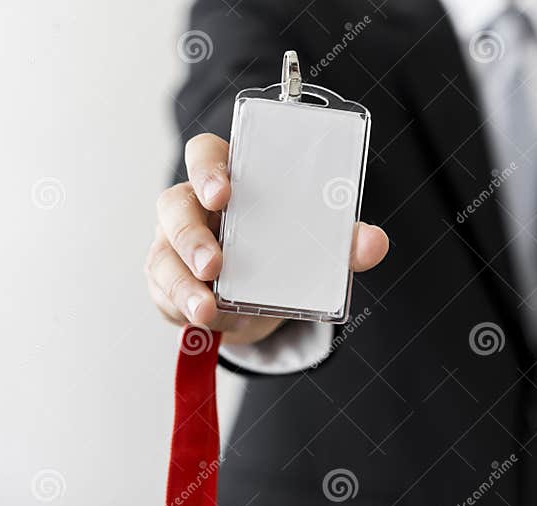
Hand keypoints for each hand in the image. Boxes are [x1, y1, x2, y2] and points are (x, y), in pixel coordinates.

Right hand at [146, 133, 388, 344]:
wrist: (255, 300)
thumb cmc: (277, 253)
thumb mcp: (311, 245)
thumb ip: (341, 242)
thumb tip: (373, 243)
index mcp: (227, 180)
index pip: (204, 155)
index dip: (207, 168)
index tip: (224, 191)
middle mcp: (193, 207)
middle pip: (174, 204)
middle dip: (191, 235)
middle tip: (215, 263)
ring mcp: (173, 245)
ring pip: (163, 255)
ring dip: (183, 283)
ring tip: (208, 308)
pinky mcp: (167, 284)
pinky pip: (166, 294)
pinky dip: (187, 310)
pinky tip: (209, 319)